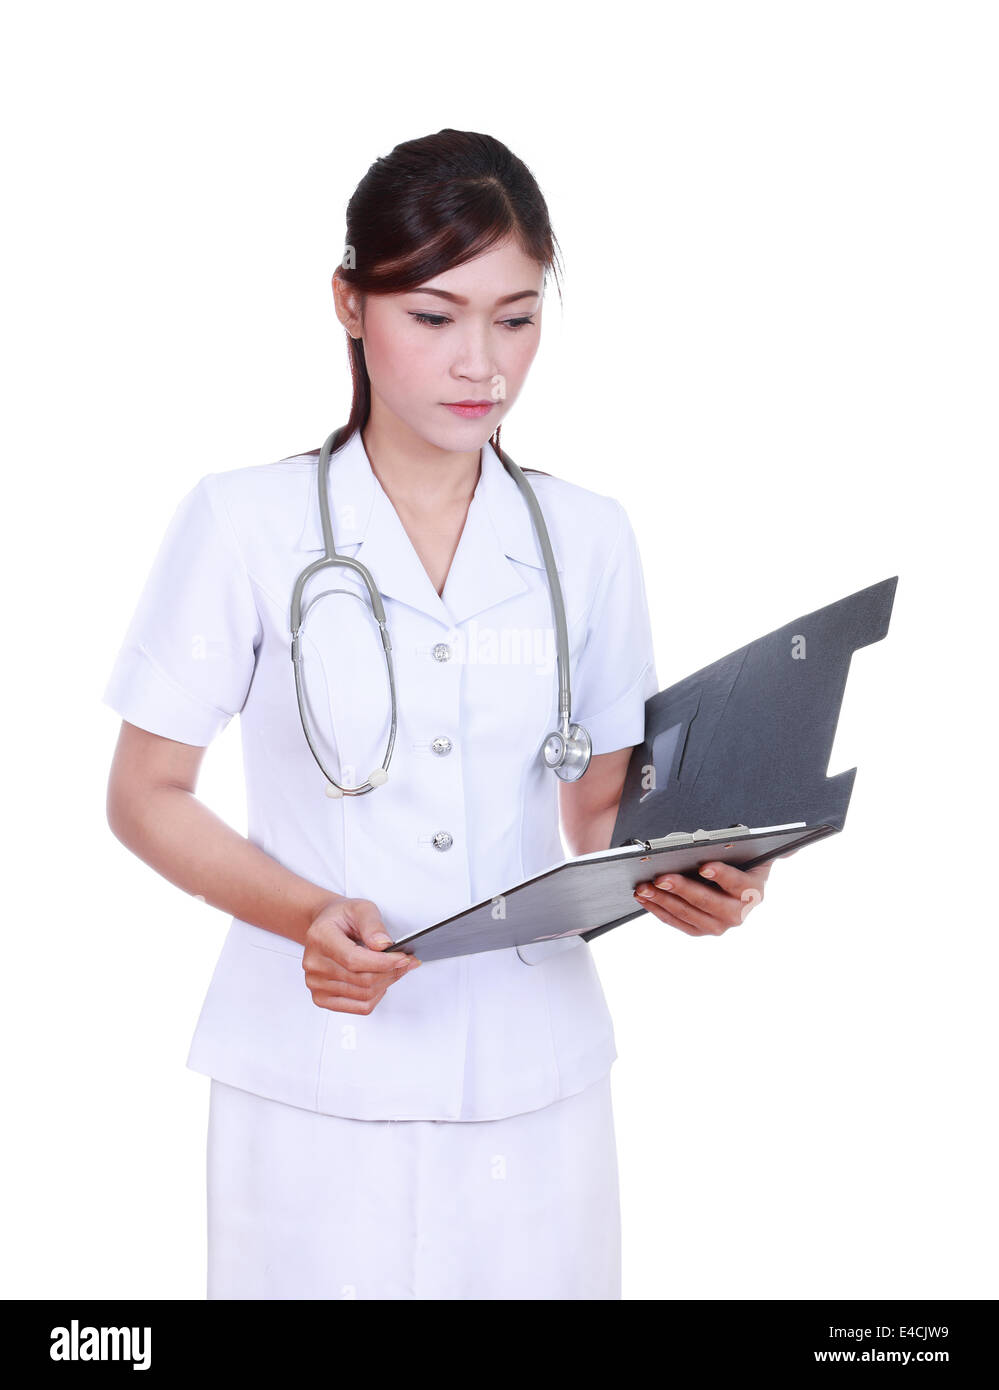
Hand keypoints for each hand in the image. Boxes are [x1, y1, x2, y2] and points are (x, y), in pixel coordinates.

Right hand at [303, 897, 420, 1013]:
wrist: (326, 926)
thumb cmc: (342, 918)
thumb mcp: (361, 908)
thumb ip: (373, 925)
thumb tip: (383, 945)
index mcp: (320, 938)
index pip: (354, 960)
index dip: (383, 962)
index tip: (403, 958)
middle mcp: (314, 963)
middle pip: (362, 980)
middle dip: (391, 972)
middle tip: (407, 962)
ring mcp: (316, 984)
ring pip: (363, 995)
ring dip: (386, 983)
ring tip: (396, 970)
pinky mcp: (322, 998)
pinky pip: (358, 1007)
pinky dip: (376, 997)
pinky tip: (380, 982)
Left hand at [632, 858, 773, 936]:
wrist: (737, 885)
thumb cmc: (743, 863)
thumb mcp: (759, 852)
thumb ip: (777, 847)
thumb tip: (793, 844)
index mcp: (754, 891)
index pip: (739, 884)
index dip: (722, 876)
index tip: (704, 865)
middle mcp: (740, 913)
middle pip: (710, 904)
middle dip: (684, 890)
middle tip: (661, 877)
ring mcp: (720, 925)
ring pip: (690, 916)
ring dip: (664, 902)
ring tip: (643, 887)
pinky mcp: (701, 930)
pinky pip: (678, 923)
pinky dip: (659, 911)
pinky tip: (644, 897)